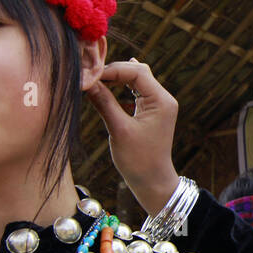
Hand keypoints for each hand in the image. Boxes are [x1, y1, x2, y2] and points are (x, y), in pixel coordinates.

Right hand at [85, 58, 181, 213]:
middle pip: (138, 72)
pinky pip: (137, 91)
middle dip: (114, 71)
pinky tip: (108, 85)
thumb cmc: (138, 160)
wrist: (152, 182)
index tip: (91, 75)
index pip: (137, 72)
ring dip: (117, 78)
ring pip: (137, 79)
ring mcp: (159, 104)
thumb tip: (88, 82)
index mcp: (161, 101)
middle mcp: (164, 99)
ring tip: (96, 80)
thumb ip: (104, 103)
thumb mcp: (118, 130)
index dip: (113, 70)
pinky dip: (122, 87)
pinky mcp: (152, 111)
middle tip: (90, 76)